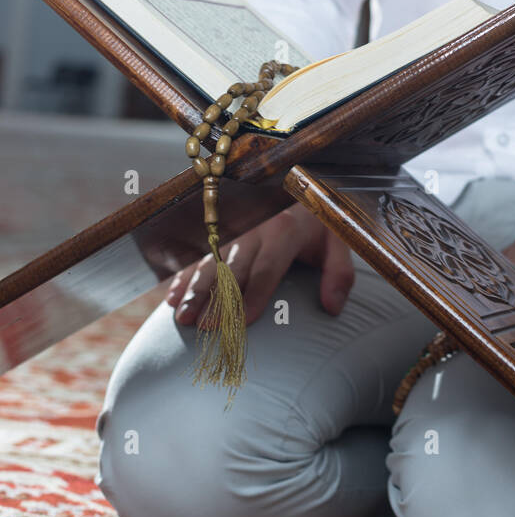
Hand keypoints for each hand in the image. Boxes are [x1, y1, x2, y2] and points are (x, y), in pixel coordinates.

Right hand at [165, 204, 354, 327]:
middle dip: (217, 298)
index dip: (255, 294)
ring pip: (212, 263)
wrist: (301, 189)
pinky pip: (200, 257)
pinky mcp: (222, 235)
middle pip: (233, 268)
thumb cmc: (319, 226)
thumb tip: (333, 307)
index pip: (267, 268)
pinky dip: (184, 277)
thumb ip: (339, 274)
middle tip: (203, 326)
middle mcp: (256, 229)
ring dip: (195, 290)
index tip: (243, 321)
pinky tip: (172, 299)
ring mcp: (236, 231)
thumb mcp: (339, 243)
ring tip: (183, 317)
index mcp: (286, 230)